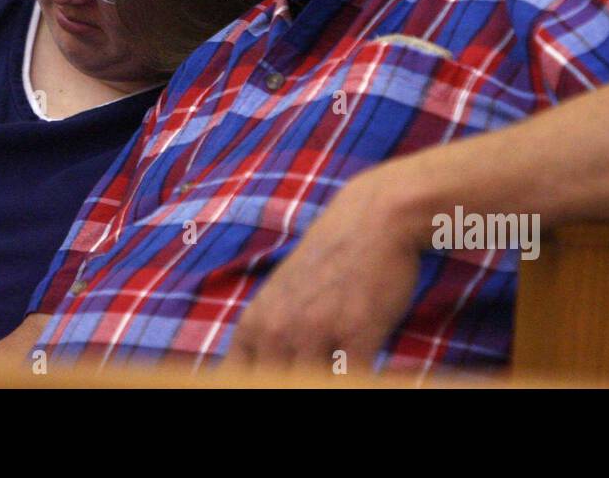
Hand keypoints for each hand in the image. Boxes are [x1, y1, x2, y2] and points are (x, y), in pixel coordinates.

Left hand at [223, 169, 423, 372]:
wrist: (374, 219)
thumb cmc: (331, 262)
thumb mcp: (283, 296)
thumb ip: (268, 337)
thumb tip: (253, 371)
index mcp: (255, 325)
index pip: (234, 382)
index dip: (246, 389)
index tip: (273, 382)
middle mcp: (277, 330)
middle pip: (269, 385)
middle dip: (289, 385)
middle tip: (306, 375)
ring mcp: (315, 332)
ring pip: (307, 385)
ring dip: (319, 381)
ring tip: (332, 373)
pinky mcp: (356, 333)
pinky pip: (349, 381)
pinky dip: (353, 381)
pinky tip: (364, 374)